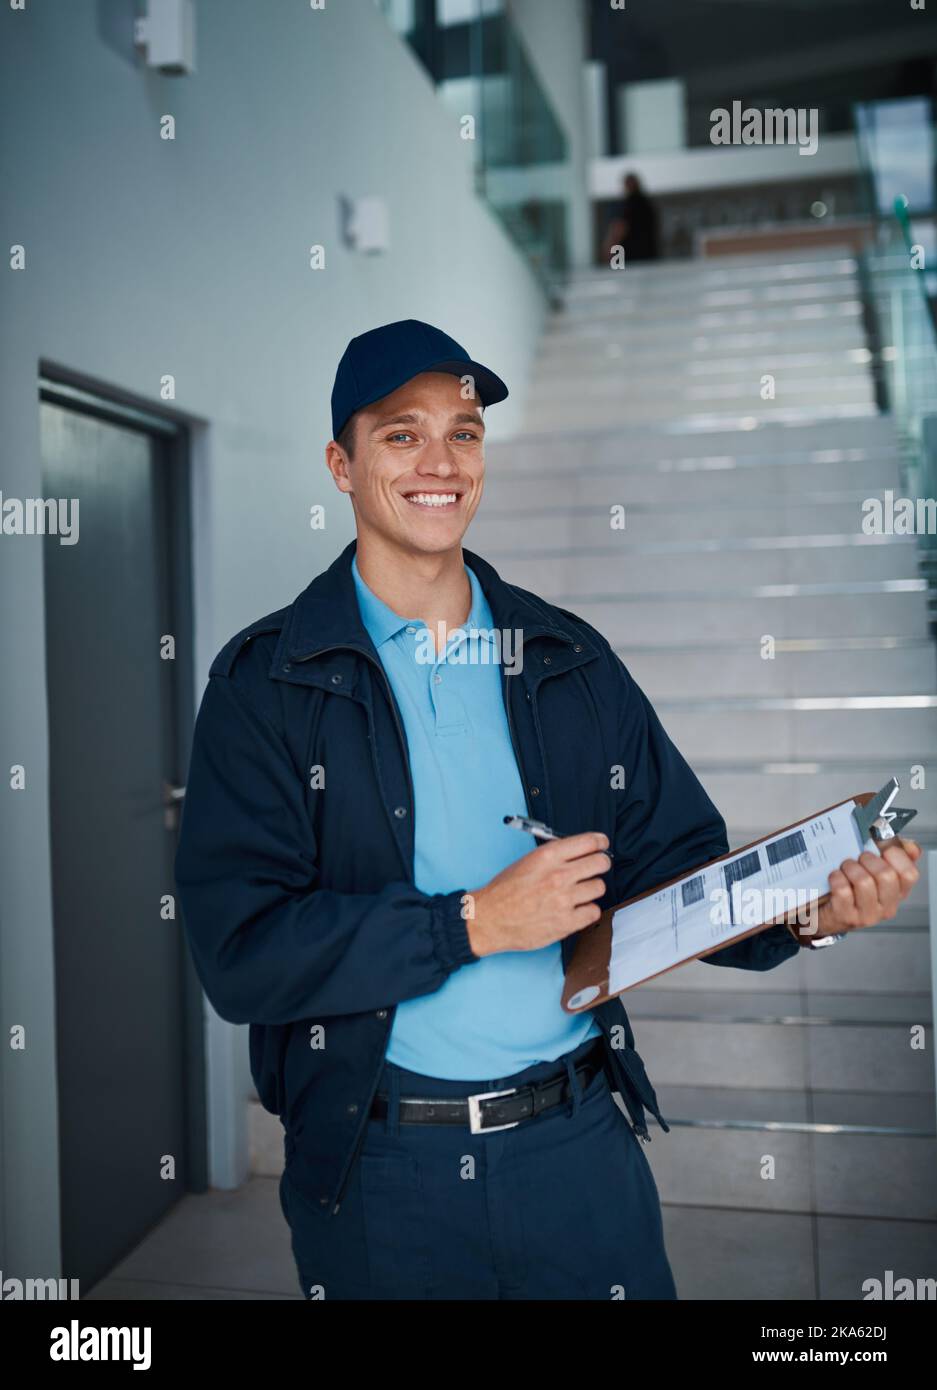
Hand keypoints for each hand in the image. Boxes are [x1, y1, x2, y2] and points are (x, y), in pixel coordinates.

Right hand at [465, 832, 611, 956]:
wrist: (489, 919)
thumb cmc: (504, 891)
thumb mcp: (527, 861)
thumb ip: (554, 855)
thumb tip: (579, 851)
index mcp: (548, 856)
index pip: (590, 842)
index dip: (601, 843)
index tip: (602, 846)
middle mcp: (558, 876)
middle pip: (600, 863)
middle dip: (600, 864)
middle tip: (595, 868)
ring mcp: (564, 900)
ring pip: (599, 888)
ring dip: (591, 889)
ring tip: (579, 892)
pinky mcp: (566, 922)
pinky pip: (593, 912)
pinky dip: (587, 911)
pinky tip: (576, 909)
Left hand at [807, 837, 921, 939]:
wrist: (826, 911)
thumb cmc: (852, 886)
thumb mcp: (876, 870)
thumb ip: (895, 855)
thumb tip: (910, 848)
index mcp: (898, 893)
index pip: (909, 874)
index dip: (895, 855)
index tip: (881, 848)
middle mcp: (887, 907)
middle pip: (886, 875)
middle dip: (868, 859)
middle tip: (859, 858)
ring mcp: (867, 915)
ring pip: (863, 881)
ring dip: (850, 867)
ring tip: (845, 868)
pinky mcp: (846, 916)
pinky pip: (842, 890)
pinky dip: (836, 877)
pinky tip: (835, 877)